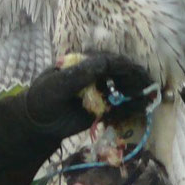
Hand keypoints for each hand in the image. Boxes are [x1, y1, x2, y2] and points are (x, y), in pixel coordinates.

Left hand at [23, 53, 154, 136]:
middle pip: (120, 73)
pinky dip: (131, 107)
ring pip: (123, 89)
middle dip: (135, 78)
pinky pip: (120, 106)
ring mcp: (99, 92)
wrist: (37, 123)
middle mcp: (94, 75)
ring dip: (136, 92)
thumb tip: (105, 62)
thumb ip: (80, 74)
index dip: (124, 66)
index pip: (109, 61)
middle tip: (147, 86)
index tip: (138, 73)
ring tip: (146, 97)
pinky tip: (140, 108)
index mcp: (84, 63)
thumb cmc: (44, 98)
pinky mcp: (101, 108)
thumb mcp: (59, 84)